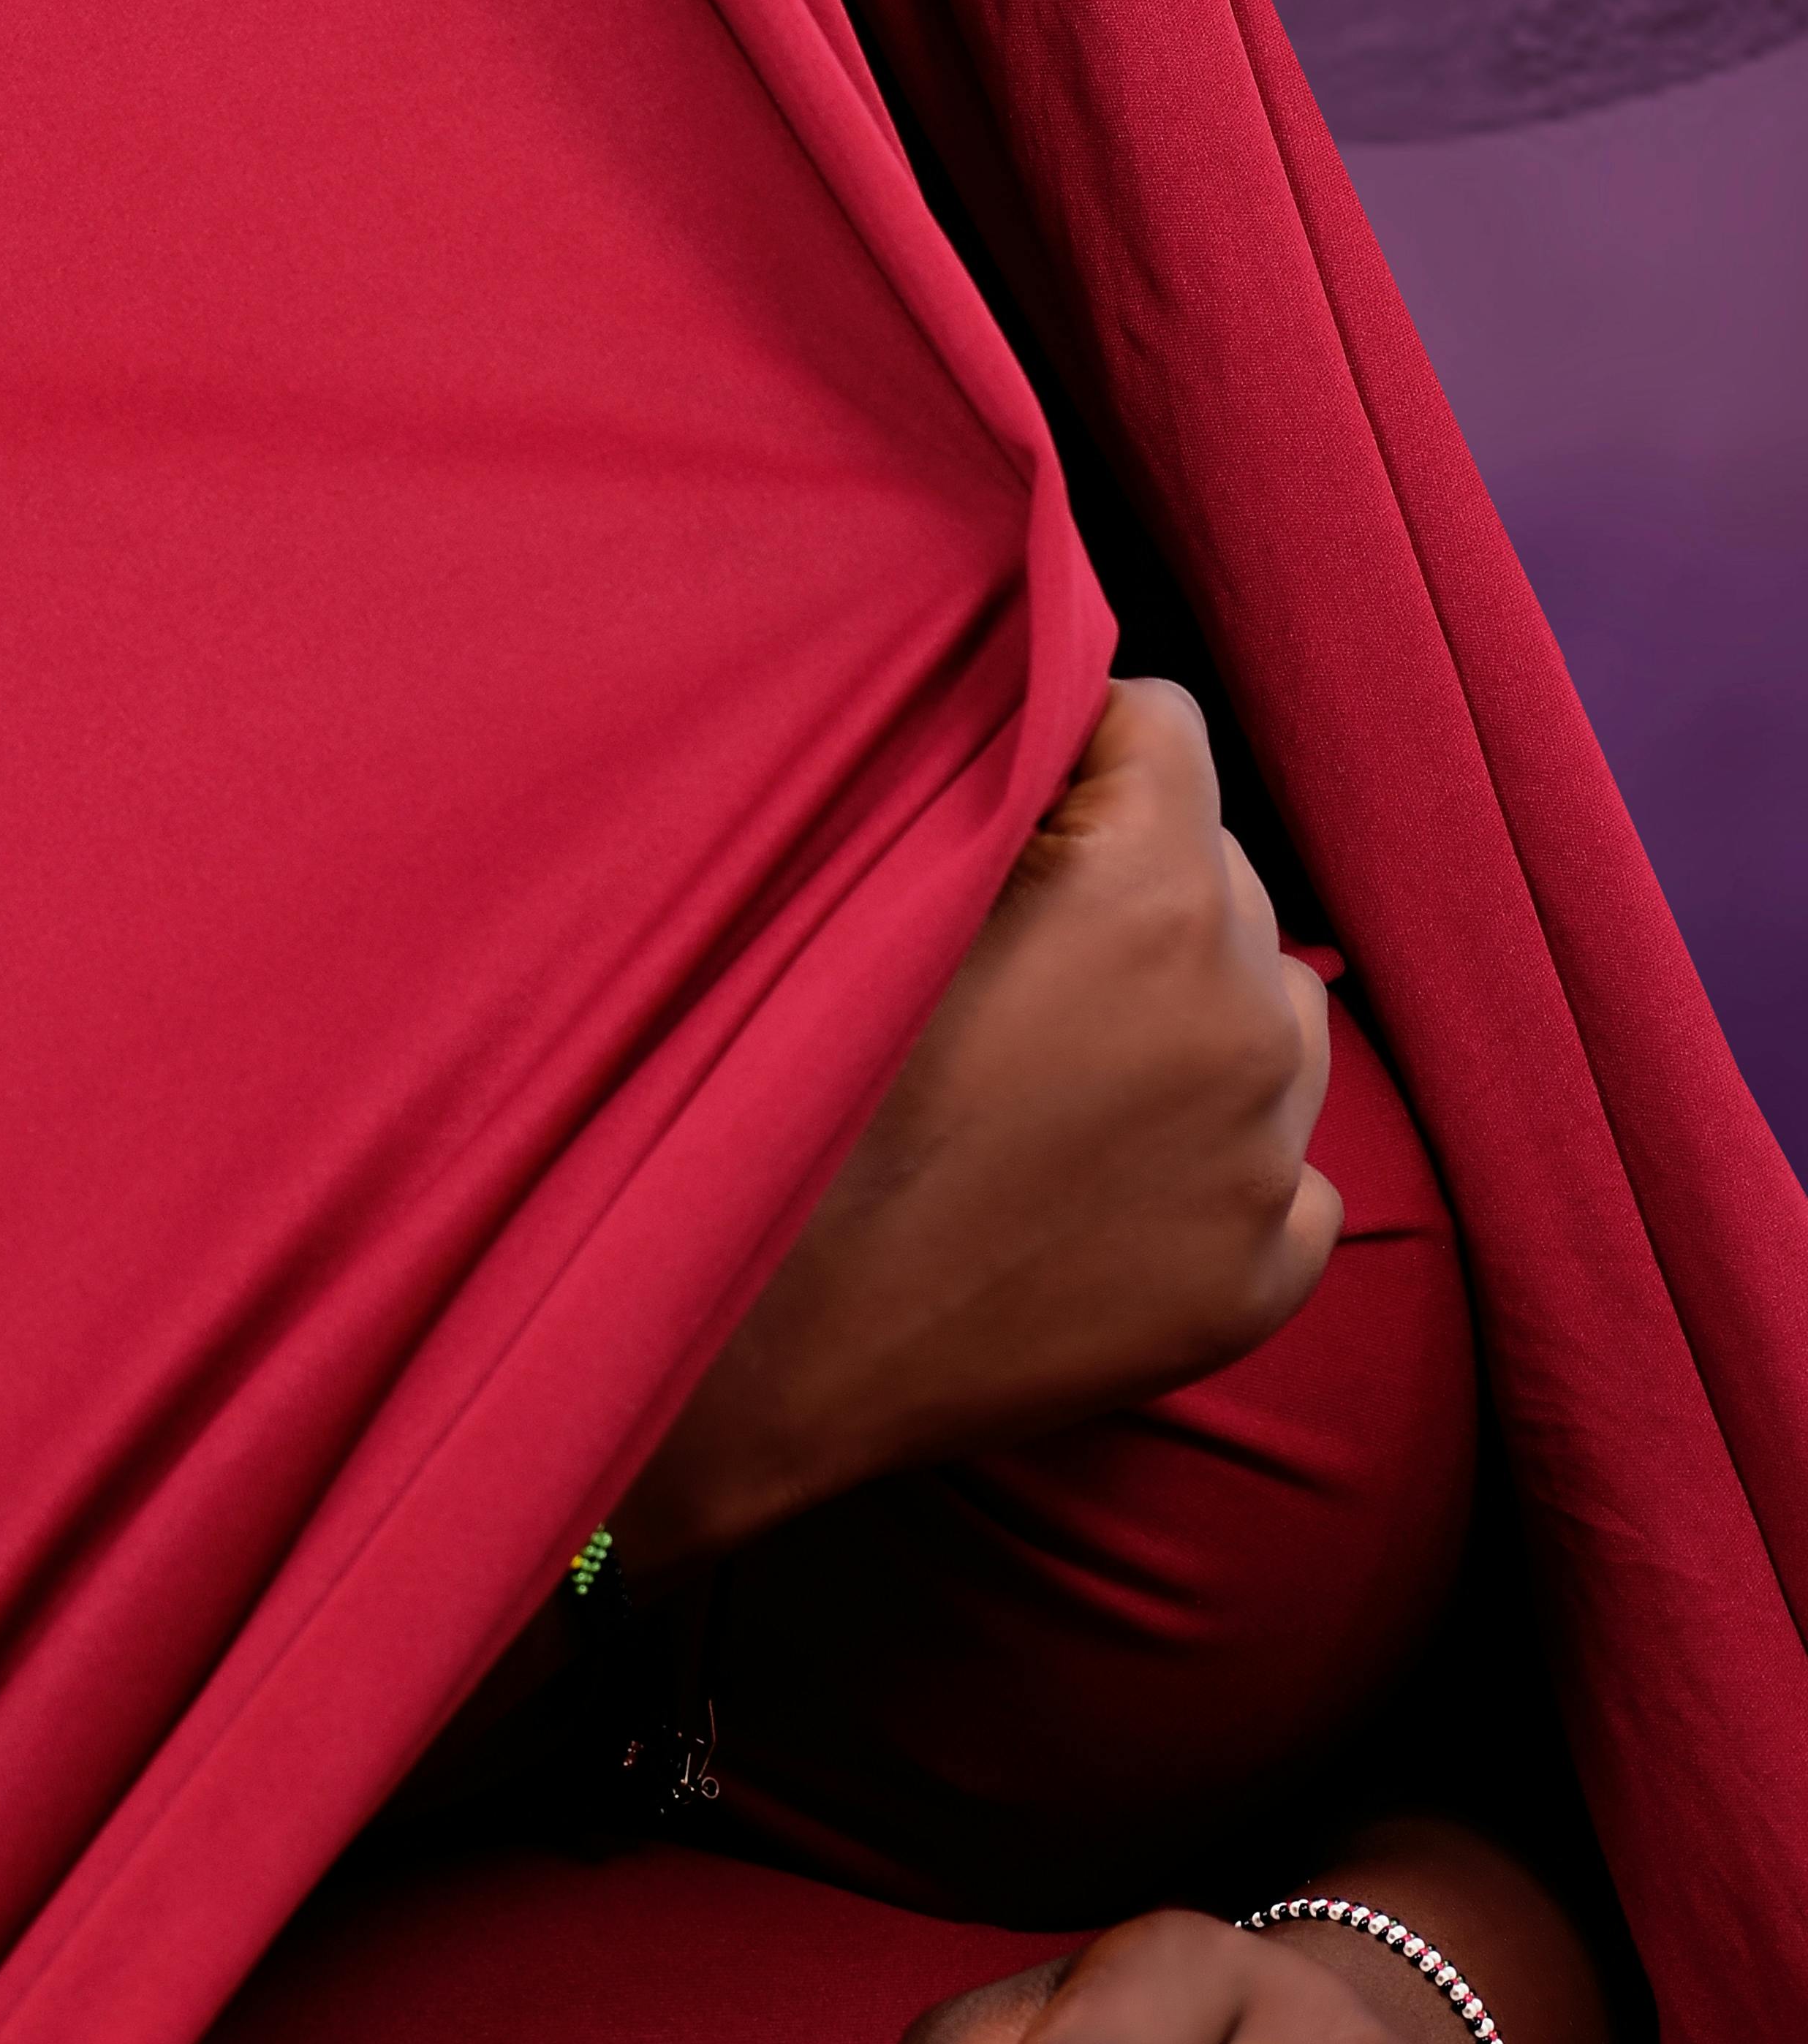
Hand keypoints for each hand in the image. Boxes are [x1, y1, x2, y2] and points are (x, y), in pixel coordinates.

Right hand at [622, 679, 1338, 1565]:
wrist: (760, 1341)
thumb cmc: (785, 1085)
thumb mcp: (874, 883)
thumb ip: (985, 774)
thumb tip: (1048, 702)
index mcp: (1156, 894)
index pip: (1164, 724)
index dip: (1073, 750)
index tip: (1003, 805)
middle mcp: (1245, 1018)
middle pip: (1219, 871)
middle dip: (1131, 885)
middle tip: (1007, 960)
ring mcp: (1263, 1161)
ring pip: (1271, 1013)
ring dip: (1189, 1017)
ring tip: (1051, 1073)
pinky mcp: (1258, 1279)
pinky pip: (1282, 1169)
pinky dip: (1206, 1162)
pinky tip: (1087, 1181)